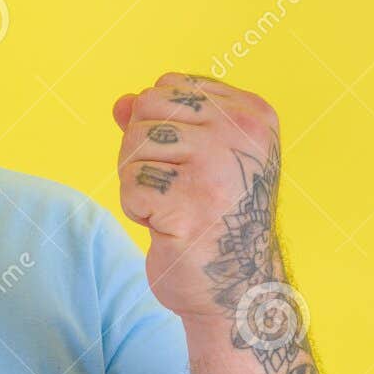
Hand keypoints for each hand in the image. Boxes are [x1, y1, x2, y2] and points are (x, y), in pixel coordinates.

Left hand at [112, 73, 281, 323]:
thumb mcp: (197, 159)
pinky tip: (168, 226)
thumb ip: (161, 122)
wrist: (237, 287)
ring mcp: (215, 169)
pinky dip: (137, 210)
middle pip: (145, 111)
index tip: (190, 163)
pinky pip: (130, 186)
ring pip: (133, 147)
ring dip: (138, 182)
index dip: (160, 126)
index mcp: (252, 114)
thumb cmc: (214, 218)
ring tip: (171, 206)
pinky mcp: (187, 205)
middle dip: (142, 152)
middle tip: (173, 187)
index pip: (168, 86)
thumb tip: (122, 101)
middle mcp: (240, 134)